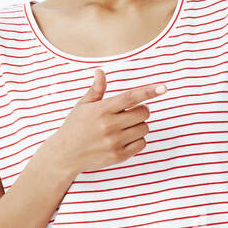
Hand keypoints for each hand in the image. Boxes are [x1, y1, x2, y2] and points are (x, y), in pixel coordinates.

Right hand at [40, 69, 169, 177]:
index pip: (130, 97)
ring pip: (144, 128)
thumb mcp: (82, 106)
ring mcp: (114, 142)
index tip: (163, 87)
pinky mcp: (118, 156)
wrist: (64, 155)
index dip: (148, 91)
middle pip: (143, 113)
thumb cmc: (74, 127)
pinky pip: (142, 144)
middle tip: (131, 113)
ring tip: (125, 127)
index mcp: (101, 110)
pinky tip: (126, 138)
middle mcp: (109, 125)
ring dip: (139, 126)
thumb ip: (96, 90)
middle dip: (142, 111)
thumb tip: (100, 72)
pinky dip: (138, 140)